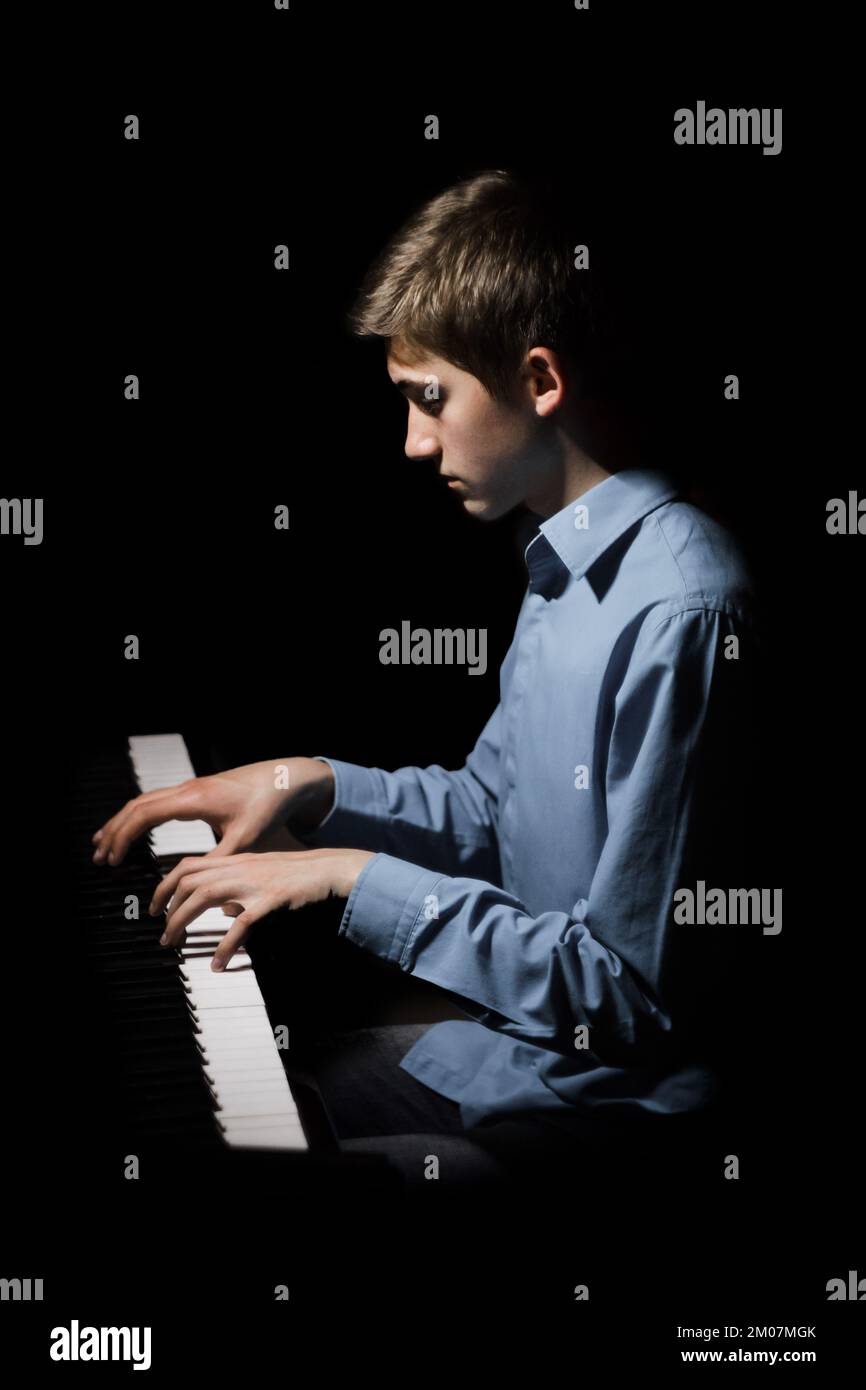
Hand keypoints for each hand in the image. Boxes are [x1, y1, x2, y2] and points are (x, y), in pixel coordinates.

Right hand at [91, 757, 335, 865]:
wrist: (285, 779)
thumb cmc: (268, 806)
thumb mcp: (245, 839)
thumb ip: (217, 861)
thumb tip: (193, 886)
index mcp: (195, 800)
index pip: (145, 815)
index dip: (123, 836)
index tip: (112, 859)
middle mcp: (187, 789)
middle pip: (136, 806)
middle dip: (114, 831)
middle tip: (98, 856)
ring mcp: (190, 787)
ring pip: (144, 800)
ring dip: (122, 821)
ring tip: (103, 843)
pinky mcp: (195, 790)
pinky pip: (157, 800)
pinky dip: (139, 815)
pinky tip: (133, 829)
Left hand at [150, 847, 375, 969]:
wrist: (329, 869)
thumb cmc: (298, 875)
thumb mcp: (262, 876)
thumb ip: (239, 889)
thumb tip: (221, 910)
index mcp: (235, 861)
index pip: (188, 866)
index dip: (165, 885)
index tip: (156, 907)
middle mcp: (239, 868)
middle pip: (189, 881)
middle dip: (168, 908)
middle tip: (164, 934)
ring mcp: (253, 883)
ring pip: (204, 896)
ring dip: (183, 921)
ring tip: (176, 945)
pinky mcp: (269, 900)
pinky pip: (240, 924)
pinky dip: (224, 945)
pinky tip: (218, 963)